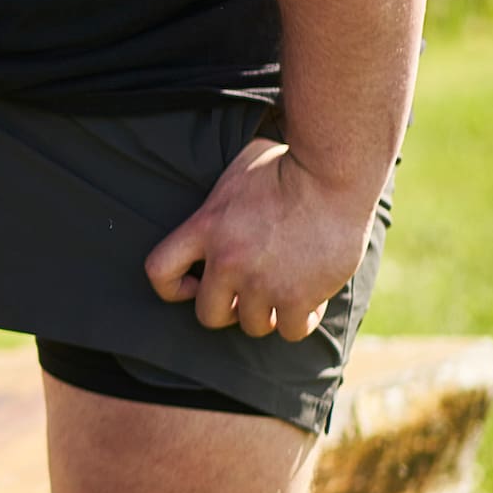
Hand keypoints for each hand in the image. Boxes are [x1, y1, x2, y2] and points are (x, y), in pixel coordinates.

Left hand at [145, 139, 377, 339]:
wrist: (333, 173)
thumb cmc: (291, 162)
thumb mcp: (241, 167)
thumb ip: (225, 195)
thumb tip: (226, 200)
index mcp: (205, 227)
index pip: (159, 272)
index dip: (173, 287)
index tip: (195, 283)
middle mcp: (226, 260)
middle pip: (208, 315)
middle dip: (228, 310)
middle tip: (250, 295)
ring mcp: (261, 282)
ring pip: (253, 326)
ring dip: (268, 315)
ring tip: (285, 292)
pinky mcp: (297, 296)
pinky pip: (291, 330)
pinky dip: (301, 320)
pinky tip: (311, 300)